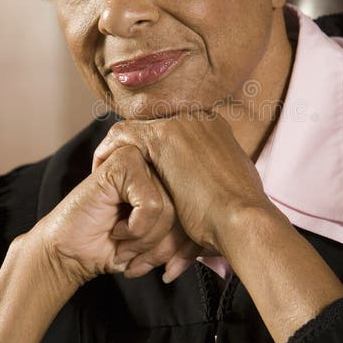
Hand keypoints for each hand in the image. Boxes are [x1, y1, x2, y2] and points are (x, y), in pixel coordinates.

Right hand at [31, 144, 188, 287]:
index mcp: (173, 176)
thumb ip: (190, 234)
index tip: (170, 270)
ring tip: (125, 247)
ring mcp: (142, 156)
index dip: (187, 246)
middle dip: (166, 248)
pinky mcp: (125, 161)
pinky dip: (136, 228)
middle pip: (187, 209)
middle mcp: (160, 161)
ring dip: (146, 241)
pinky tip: (116, 229)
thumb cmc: (116, 248)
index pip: (198, 209)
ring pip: (170, 208)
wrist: (72, 254)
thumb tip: (222, 240)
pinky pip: (152, 203)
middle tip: (141, 265)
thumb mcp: (164, 243)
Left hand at [92, 112, 273, 261]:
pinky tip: (100, 171)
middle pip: (154, 130)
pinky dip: (109, 150)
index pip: (175, 136)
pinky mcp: (165, 135)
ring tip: (104, 173)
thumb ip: (216, 188)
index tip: (143, 179)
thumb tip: (210, 199)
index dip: (155, 158)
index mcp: (216, 132)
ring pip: (136, 130)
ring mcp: (184, 123)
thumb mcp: (230, 195)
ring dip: (118, 151)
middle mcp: (201, 120)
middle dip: (135, 153)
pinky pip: (124, 135)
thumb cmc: (238, 220)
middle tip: (117, 174)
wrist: (242, 222)